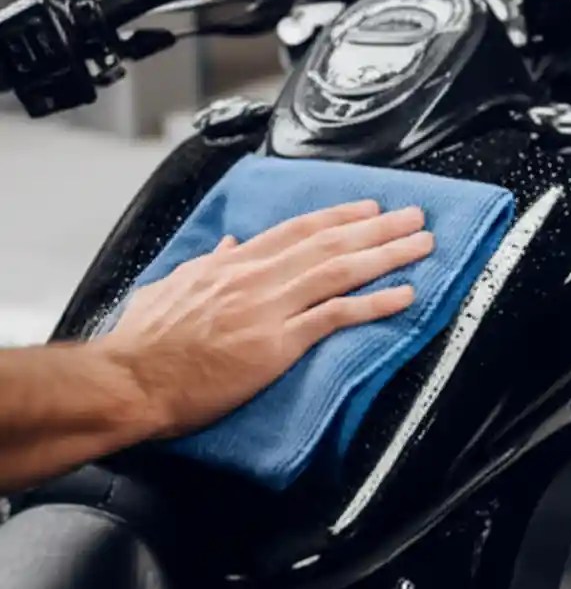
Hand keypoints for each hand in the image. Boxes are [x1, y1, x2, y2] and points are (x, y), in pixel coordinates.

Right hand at [98, 200, 433, 438]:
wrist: (129, 380)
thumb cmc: (144, 344)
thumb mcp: (171, 287)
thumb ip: (205, 264)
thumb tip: (228, 244)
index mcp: (232, 265)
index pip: (296, 230)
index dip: (338, 217)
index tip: (369, 208)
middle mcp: (256, 277)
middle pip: (329, 243)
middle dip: (378, 227)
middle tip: (415, 217)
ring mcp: (269, 308)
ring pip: (340, 270)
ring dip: (387, 255)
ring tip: (422, 246)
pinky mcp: (277, 343)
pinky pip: (336, 316)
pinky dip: (374, 302)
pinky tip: (404, 295)